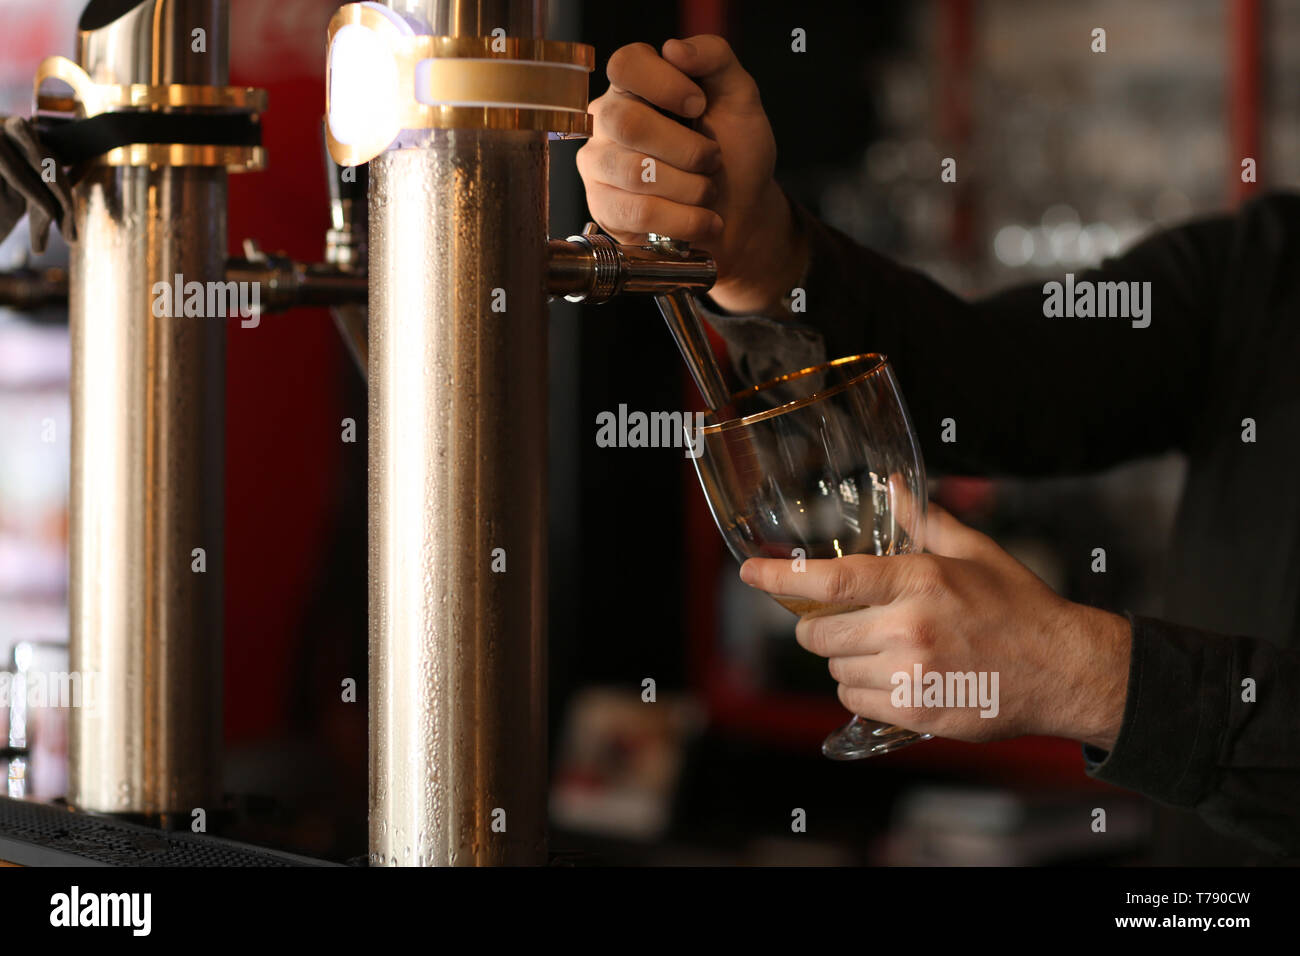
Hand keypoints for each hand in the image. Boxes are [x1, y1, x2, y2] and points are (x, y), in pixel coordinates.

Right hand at [577, 36, 806, 313]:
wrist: (742, 211)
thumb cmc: (735, 151)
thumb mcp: (739, 97)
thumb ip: (715, 58)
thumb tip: (674, 50)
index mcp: (637, 85)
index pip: (625, 65)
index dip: (664, 84)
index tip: (699, 106)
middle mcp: (608, 120)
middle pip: (627, 123)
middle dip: (686, 148)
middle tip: (713, 159)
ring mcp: (600, 165)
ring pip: (634, 173)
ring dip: (690, 188)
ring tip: (708, 191)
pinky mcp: (604, 208)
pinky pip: (637, 214)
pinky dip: (683, 220)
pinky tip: (704, 220)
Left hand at [738, 504, 1131, 748]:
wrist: (1064, 670)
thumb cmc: (1018, 607)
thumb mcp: (973, 553)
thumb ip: (923, 521)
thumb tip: (894, 486)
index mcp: (918, 580)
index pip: (829, 582)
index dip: (780, 580)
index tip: (749, 574)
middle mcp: (907, 628)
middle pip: (819, 634)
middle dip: (818, 628)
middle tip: (843, 622)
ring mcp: (909, 674)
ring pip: (834, 670)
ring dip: (845, 660)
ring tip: (884, 649)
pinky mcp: (915, 711)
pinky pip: (854, 701)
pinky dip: (861, 689)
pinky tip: (892, 677)